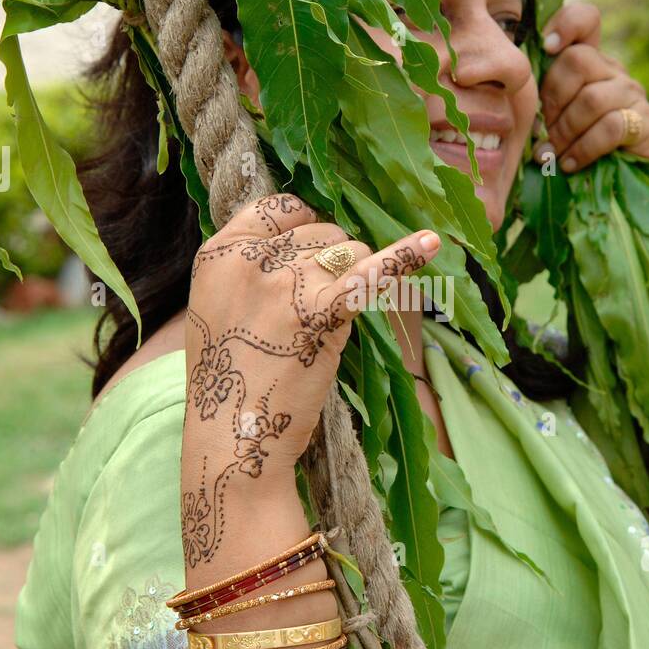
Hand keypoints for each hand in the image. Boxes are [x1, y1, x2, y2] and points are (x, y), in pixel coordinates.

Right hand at [179, 193, 438, 569]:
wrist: (233, 439)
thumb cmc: (232, 380)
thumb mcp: (220, 308)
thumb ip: (253, 268)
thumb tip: (309, 243)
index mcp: (218, 254)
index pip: (278, 208)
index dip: (304, 225)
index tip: (314, 247)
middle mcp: (248, 259)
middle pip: (321, 231)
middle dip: (333, 261)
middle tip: (315, 312)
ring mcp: (281, 283)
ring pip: (348, 250)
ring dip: (355, 279)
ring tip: (328, 324)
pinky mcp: (316, 314)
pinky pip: (367, 276)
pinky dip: (403, 258)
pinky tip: (430, 244)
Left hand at [536, 2, 648, 169]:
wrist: (623, 179)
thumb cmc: (576, 147)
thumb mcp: (553, 120)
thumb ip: (540, 103)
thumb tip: (515, 103)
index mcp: (589, 62)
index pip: (587, 20)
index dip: (567, 24)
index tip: (547, 47)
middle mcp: (613, 70)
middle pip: (578, 60)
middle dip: (552, 99)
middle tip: (541, 131)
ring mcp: (632, 94)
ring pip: (592, 98)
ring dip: (564, 131)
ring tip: (551, 154)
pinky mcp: (646, 122)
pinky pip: (610, 127)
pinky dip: (583, 149)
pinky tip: (569, 163)